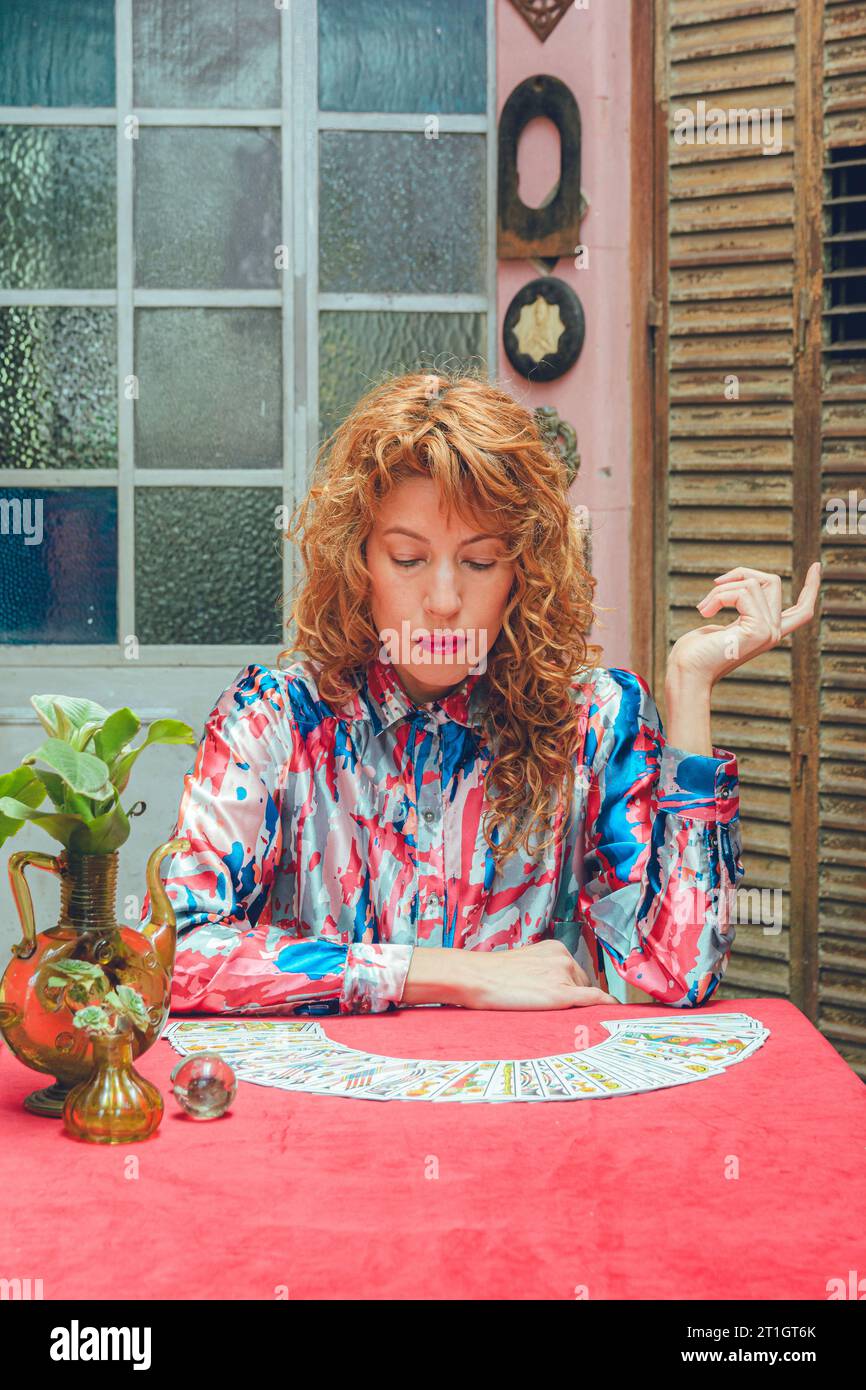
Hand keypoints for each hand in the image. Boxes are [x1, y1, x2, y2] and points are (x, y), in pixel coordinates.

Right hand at [456, 939, 616, 1010]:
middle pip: (583, 983)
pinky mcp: (561, 993)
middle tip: (555, 1009)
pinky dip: (605, 1005)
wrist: (477, 977)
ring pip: (586, 994)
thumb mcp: (523, 964)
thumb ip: (543, 971)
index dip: (574, 988)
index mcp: (554, 948)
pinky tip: (613, 1012)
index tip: (577, 999)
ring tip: (553, 1013)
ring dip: (578, 1005)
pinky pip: (593, 999)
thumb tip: (551, 987)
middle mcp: (563, 957)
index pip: (575, 972)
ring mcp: (563, 974)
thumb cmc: (493, 974)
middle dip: (575, 996)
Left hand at [667, 561, 821, 687]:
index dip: (811, 587)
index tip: (816, 566)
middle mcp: (773, 633)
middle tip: (714, 585)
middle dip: (740, 573)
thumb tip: (738, 585)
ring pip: (753, 583)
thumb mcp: (717, 623)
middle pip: (772, 582)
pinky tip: (705, 612)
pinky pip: (744, 591)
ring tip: (704, 607)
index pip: (802, 610)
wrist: (686, 673)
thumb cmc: (693, 653)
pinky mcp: (759, 629)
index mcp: (766, 632)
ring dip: (721, 589)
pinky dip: (719, 595)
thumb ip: (734, 610)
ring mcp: (768, 632)